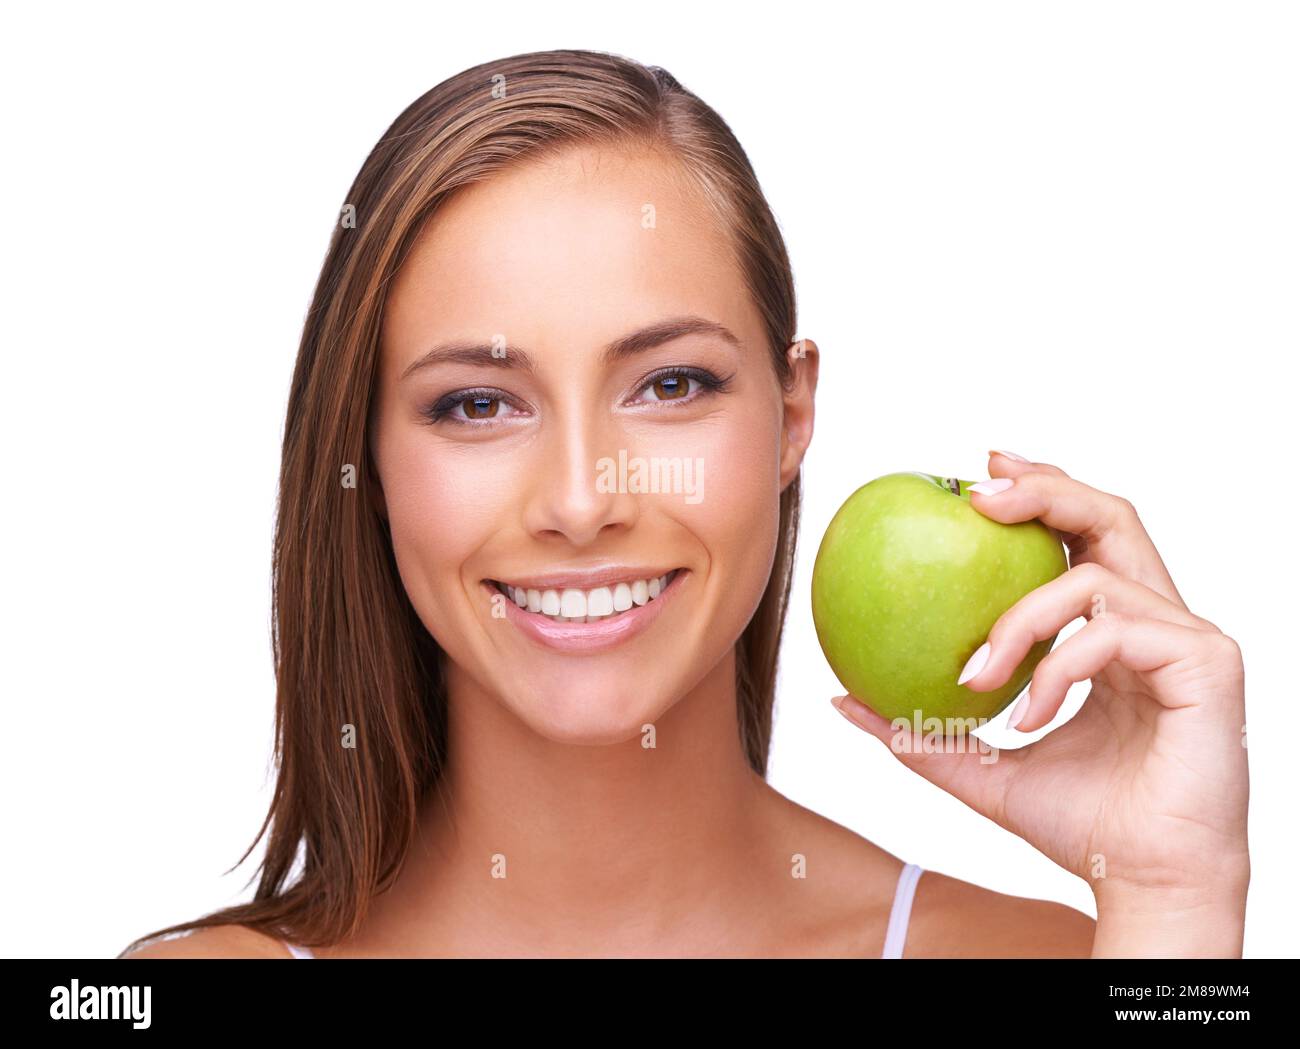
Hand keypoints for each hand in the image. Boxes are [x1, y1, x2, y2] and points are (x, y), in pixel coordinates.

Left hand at [832, 451, 1249, 915]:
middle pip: (1110, 517)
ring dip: (1019, 619)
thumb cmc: (1080, 827)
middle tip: (973, 494)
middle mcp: (1156, 623)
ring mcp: (1186, 639)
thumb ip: (919, 731)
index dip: (1036, 496)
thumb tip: (841, 699)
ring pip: (1094, 577)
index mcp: (1115, 634)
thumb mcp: (979, 769)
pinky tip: (1029, 718)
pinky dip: (1056, 668)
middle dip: (1041, 491)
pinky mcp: (1208, 662)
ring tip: (977, 673)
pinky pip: (1112, 632)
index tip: (974, 480)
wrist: (1144, 884)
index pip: (1081, 539)